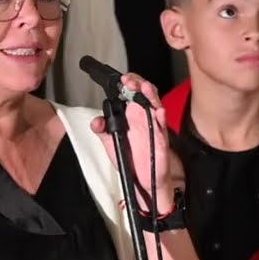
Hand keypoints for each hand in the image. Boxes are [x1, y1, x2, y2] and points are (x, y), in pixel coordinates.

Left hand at [89, 73, 181, 211]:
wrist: (141, 181)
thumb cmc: (130, 158)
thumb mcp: (111, 142)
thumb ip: (102, 130)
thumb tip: (96, 121)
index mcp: (132, 114)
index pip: (132, 92)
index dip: (128, 82)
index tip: (121, 79)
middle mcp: (143, 117)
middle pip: (145, 93)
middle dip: (138, 83)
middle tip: (129, 81)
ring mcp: (154, 126)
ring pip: (155, 105)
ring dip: (150, 95)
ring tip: (144, 88)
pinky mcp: (161, 140)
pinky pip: (162, 127)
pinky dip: (161, 118)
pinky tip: (158, 111)